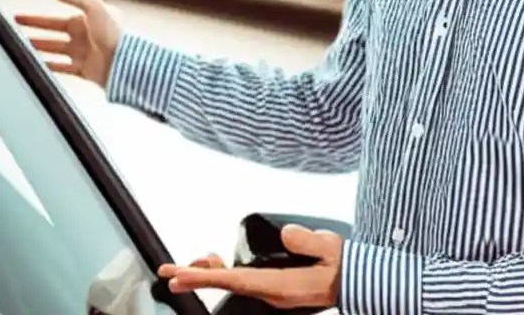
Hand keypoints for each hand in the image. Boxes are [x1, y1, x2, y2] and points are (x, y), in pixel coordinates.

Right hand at [13, 0, 122, 87]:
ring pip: (54, 51)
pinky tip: (37, 67)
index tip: (17, 18)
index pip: (53, 19)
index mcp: (84, 20)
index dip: (35, 19)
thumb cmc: (116, 32)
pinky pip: (62, 68)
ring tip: (20, 50)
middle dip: (33, 33)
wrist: (127, 61)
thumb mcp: (95, 6)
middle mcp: (82, 36)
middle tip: (13, 33)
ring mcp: (83, 53)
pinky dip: (49, 67)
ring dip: (38, 50)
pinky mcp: (85, 70)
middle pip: (50, 35)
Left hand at [157, 225, 341, 309]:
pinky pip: (241, 279)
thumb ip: (308, 242)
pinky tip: (213, 262)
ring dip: (208, 273)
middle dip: (195, 277)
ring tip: (185, 264)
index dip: (205, 278)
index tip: (180, 275)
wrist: (355, 282)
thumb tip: (286, 232)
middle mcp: (270, 291)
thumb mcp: (331, 250)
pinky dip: (223, 271)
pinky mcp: (273, 285)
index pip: (234, 280)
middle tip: (167, 271)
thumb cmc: (343, 266)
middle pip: (225, 283)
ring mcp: (270, 290)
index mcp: (279, 286)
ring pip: (231, 281)